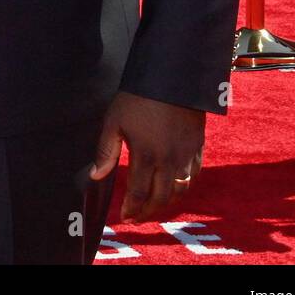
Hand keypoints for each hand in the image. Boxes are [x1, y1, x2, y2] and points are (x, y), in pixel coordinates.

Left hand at [91, 91, 204, 220]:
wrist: (172, 78)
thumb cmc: (138, 98)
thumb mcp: (114, 121)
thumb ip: (106, 151)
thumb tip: (95, 176)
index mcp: (147, 156)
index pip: (139, 194)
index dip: (132, 209)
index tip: (125, 217)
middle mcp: (169, 161)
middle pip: (161, 198)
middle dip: (148, 211)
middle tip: (137, 217)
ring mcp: (186, 155)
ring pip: (180, 191)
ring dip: (166, 202)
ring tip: (153, 206)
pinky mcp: (198, 147)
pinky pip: (194, 176)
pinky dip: (183, 187)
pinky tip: (174, 187)